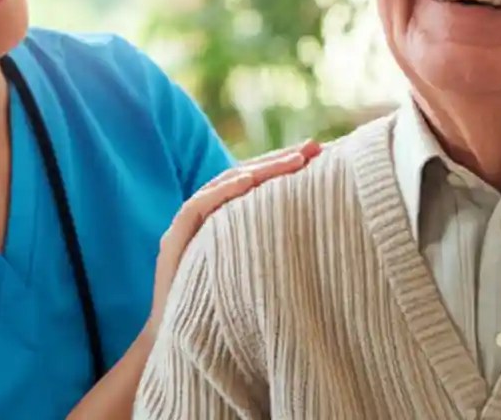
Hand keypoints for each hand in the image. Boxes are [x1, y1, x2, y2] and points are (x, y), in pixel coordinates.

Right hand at [144, 139, 322, 340]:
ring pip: (223, 185)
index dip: (286, 167)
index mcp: (225, 223)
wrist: (182, 352)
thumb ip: (277, 250)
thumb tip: (329, 236)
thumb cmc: (226, 319)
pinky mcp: (171, 243)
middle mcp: (204, 219)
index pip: (257, 184)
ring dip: (259, 170)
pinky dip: (221, 192)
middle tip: (316, 147)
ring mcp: (185, 228)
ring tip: (294, 160)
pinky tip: (247, 181)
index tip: (322, 155)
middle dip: (280, 160)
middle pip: (243, 177)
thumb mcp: (258, 276)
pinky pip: (197, 208)